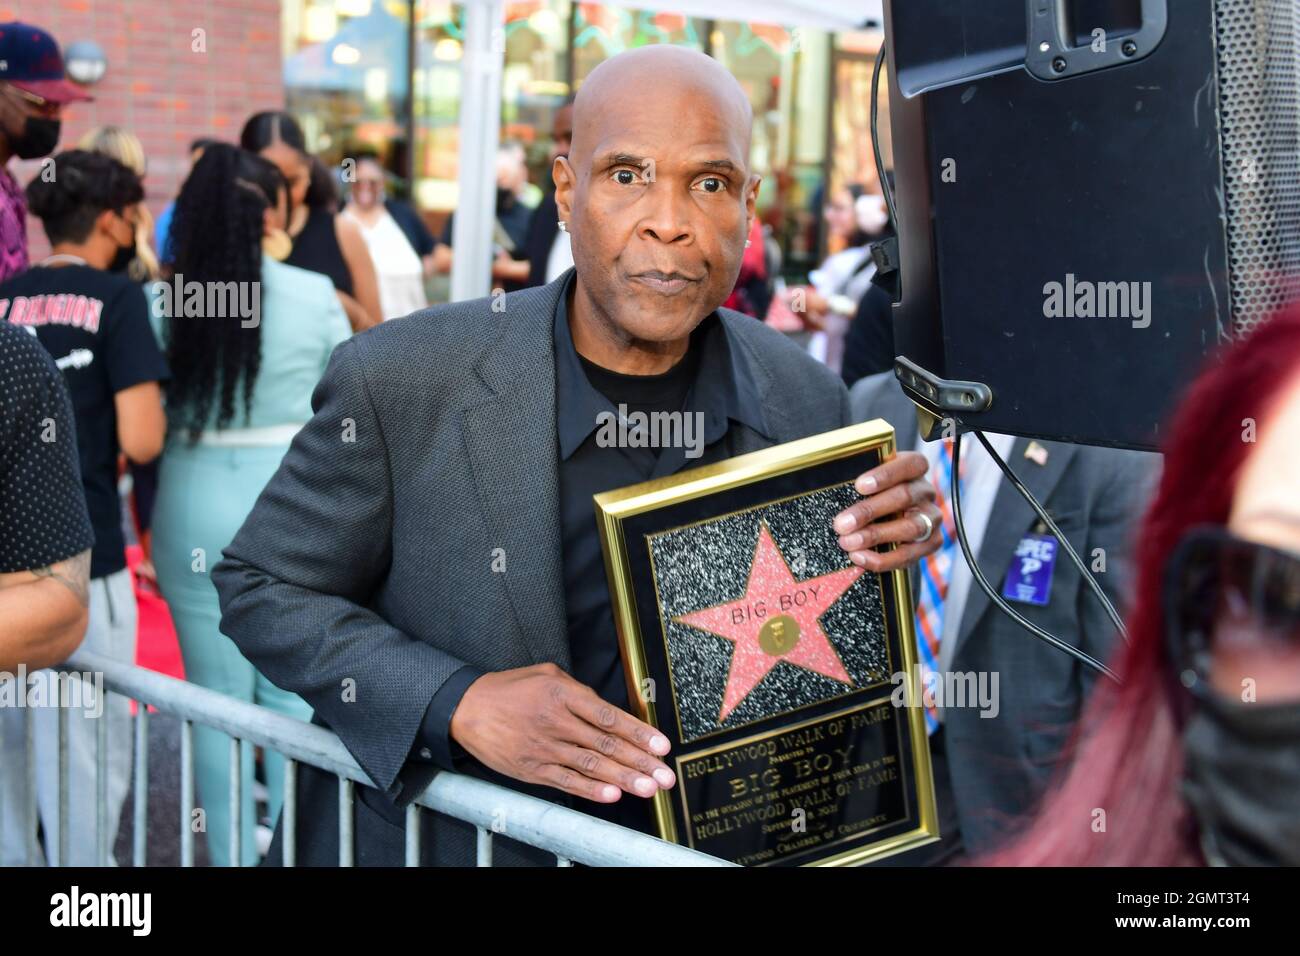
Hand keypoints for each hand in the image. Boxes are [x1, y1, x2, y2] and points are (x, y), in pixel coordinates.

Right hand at [449, 664, 675, 803]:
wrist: (467, 708)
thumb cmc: (509, 689)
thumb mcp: (546, 675)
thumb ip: (579, 690)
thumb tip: (608, 711)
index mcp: (563, 694)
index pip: (609, 717)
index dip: (639, 732)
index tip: (661, 745)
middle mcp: (556, 721)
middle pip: (606, 745)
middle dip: (640, 761)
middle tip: (665, 775)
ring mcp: (544, 747)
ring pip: (591, 765)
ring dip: (624, 779)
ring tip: (648, 788)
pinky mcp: (532, 768)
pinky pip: (567, 781)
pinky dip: (591, 790)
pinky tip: (612, 795)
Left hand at [832, 450, 941, 572]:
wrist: (889, 518)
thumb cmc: (873, 493)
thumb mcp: (868, 480)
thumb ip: (858, 481)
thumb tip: (831, 487)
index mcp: (915, 468)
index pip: (910, 464)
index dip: (886, 475)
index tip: (859, 486)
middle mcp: (926, 492)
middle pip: (905, 497)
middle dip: (869, 511)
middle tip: (842, 524)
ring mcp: (932, 518)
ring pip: (911, 527)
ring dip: (875, 536)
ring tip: (848, 543)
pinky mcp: (931, 542)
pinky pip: (909, 554)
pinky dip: (882, 559)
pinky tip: (859, 557)